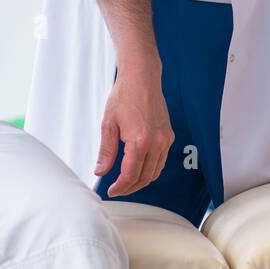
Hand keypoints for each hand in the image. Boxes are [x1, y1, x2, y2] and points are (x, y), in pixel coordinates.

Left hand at [95, 71, 174, 195]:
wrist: (141, 78)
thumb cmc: (124, 95)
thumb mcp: (108, 123)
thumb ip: (106, 151)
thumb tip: (101, 171)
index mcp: (139, 141)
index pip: (130, 175)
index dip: (120, 187)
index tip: (111, 190)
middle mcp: (156, 142)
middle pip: (145, 177)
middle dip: (130, 187)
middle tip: (117, 189)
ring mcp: (165, 139)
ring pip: (155, 171)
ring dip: (142, 180)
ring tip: (127, 182)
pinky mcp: (168, 135)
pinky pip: (161, 160)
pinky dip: (151, 169)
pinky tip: (140, 168)